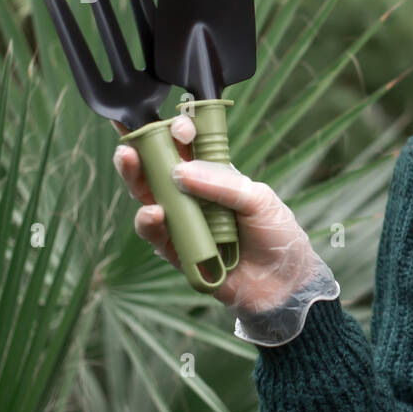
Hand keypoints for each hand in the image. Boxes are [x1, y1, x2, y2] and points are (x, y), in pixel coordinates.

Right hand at [112, 114, 340, 334]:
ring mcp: (183, 222)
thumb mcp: (259, 200)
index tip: (179, 129)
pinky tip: (154, 213)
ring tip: (131, 165)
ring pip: (147, 197)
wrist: (284, 282)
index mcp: (215, 175)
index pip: (188, 147)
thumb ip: (223, 184)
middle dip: (140, 152)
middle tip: (129, 144)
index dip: (178, 133)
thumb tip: (180, 170)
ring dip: (135, 180)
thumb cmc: (276, 234)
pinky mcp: (176, 250)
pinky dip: (149, 222)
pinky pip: (154, 233)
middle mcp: (193, 195)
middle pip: (157, 169)